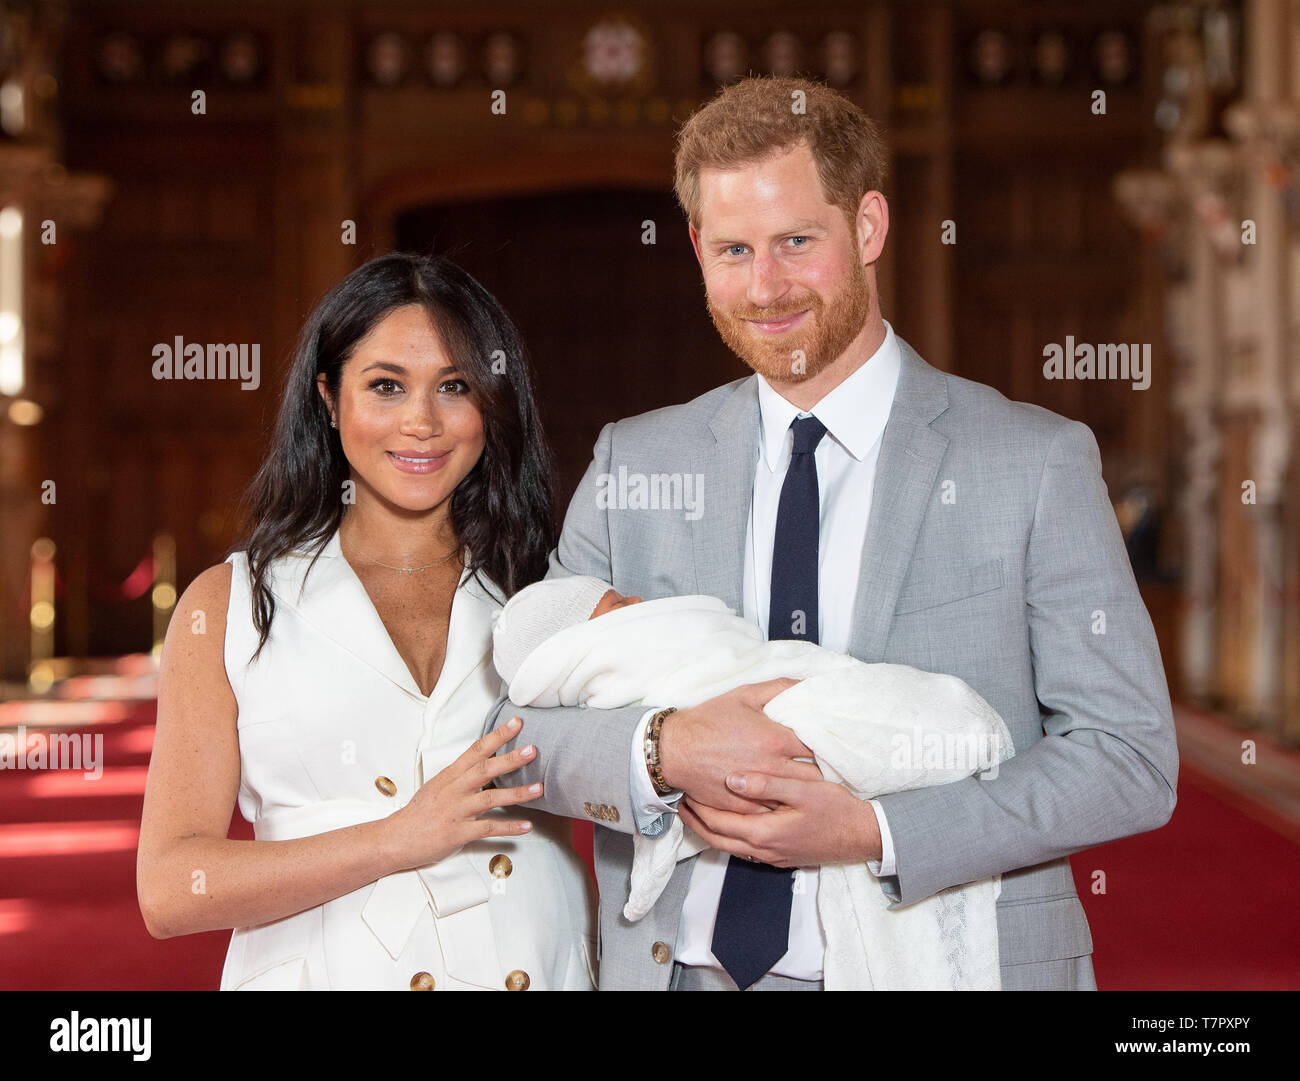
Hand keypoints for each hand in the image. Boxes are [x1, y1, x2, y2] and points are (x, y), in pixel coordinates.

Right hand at [384, 717, 540, 871]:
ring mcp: (456, 811)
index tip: (516, 723)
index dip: (497, 736)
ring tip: (539, 789)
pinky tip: (527, 826)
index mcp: (450, 776)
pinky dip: (509, 827)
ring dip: (517, 793)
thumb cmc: (419, 813)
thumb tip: (484, 764)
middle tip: (532, 750)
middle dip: (510, 759)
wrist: (396, 838)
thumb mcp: (437, 786)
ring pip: (490, 798)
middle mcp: (454, 790)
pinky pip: (487, 828)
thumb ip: (460, 776)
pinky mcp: (458, 832)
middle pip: (485, 770)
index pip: (475, 750)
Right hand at [658, 678, 821, 812]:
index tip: (833, 745)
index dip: (829, 746)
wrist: (675, 750)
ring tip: (813, 786)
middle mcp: (772, 767)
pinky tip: (788, 800)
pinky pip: (775, 811)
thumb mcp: (744, 695)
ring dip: (806, 791)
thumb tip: (807, 684)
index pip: (819, 747)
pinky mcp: (746, 807)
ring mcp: (759, 791)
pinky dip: (783, 806)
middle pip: (815, 776)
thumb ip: (779, 687)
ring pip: (797, 797)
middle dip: (824, 771)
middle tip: (829, 767)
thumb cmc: (709, 721)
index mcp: (775, 739)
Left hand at [678, 772, 881, 867]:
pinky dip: (728, 835)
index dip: (697, 807)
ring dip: (709, 829)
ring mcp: (771, 856)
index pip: (717, 822)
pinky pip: (743, 848)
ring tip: (697, 809)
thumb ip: (767, 784)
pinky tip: (729, 820)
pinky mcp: (780, 856)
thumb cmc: (836, 811)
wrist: (863, 837)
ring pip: (728, 846)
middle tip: (680, 800)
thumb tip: (732, 779)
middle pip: (716, 839)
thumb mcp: (804, 790)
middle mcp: (763, 850)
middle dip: (695, 821)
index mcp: (764, 833)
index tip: (684, 789)